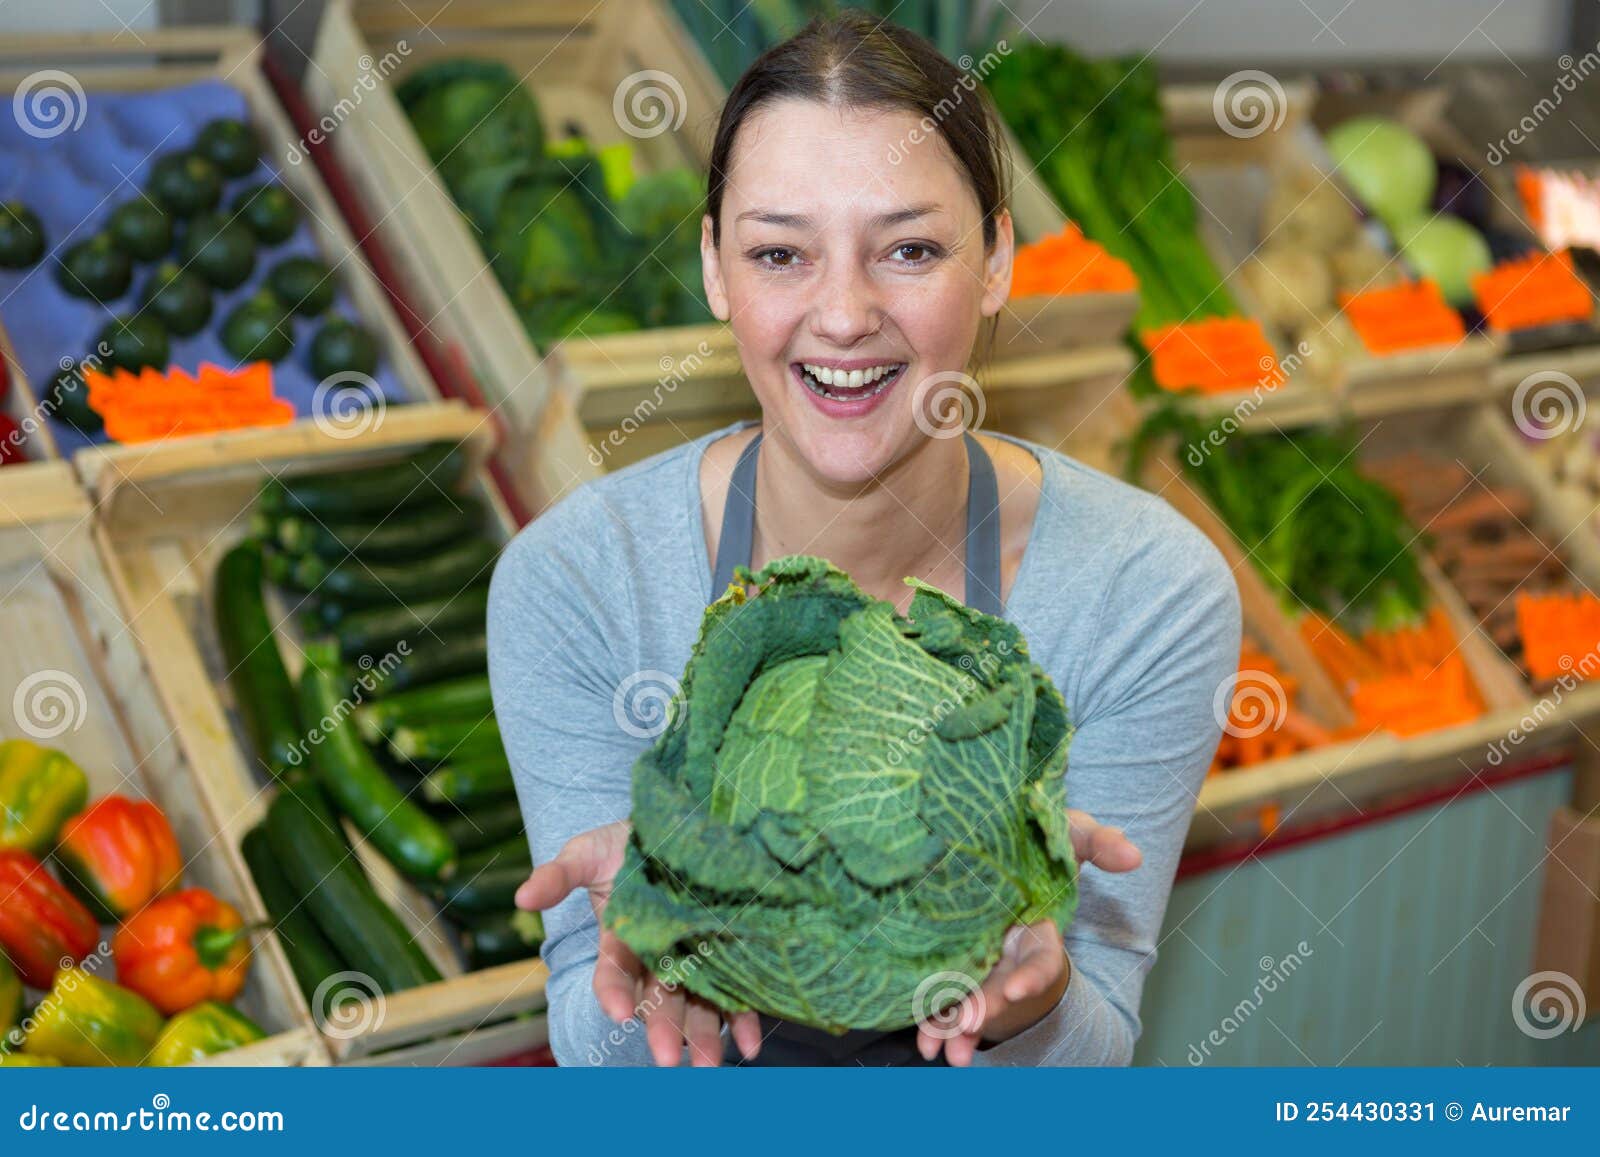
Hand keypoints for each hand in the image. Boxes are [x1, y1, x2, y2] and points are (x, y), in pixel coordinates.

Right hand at [517, 821, 761, 1066]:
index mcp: (620, 942)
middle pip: (659, 1001)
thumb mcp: (587, 852)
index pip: (612, 975)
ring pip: (697, 1005)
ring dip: (704, 1037)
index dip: (613, 993)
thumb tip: (522, 898)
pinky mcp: (727, 955)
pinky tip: (751, 1044)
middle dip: (663, 1030)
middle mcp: (657, 959)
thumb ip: (558, 876)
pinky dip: (743, 1019)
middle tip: (668, 1059)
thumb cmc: (624, 843)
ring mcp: (693, 959)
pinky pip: (735, 992)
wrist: (677, 824)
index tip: (619, 1012)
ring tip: (710, 1066)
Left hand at [915, 808, 1141, 1065]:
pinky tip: (924, 1044)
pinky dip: (932, 1023)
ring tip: (940, 1047)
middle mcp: (1009, 957)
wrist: (996, 849)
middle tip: (971, 1022)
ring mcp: (980, 966)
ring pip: (969, 1003)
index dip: (1032, 976)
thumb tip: (1134, 854)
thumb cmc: (1041, 846)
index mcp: (1040, 934)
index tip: (1018, 990)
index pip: (1042, 962)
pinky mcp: (951, 965)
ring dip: (956, 1028)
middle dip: (987, 1009)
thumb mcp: (1072, 836)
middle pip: (1001, 991)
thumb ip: (1101, 844)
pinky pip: (941, 999)